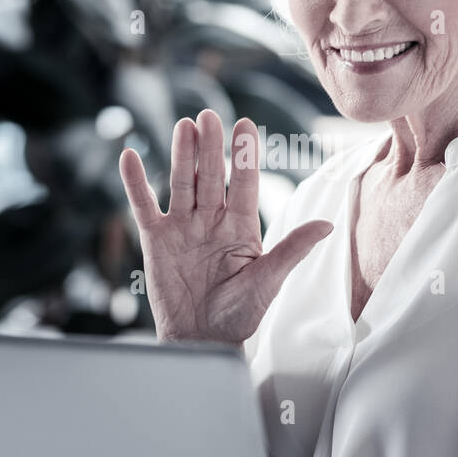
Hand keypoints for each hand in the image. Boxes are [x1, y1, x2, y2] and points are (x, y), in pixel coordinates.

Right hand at [119, 110, 332, 344]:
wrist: (202, 341)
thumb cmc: (240, 315)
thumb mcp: (269, 282)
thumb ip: (292, 250)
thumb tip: (327, 225)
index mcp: (241, 227)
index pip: (243, 184)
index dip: (244, 156)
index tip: (245, 125)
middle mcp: (212, 220)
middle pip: (211, 176)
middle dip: (211, 147)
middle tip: (209, 116)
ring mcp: (183, 227)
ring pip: (181, 183)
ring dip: (181, 155)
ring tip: (183, 126)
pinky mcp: (155, 239)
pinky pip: (144, 206)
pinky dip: (135, 183)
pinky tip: (130, 157)